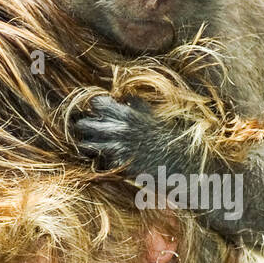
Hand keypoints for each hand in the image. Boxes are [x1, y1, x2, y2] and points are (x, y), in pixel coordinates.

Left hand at [73, 94, 187, 173]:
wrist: (180, 161)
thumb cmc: (166, 137)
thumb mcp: (152, 114)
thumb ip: (135, 104)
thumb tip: (123, 95)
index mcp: (127, 115)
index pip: (96, 104)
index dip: (96, 107)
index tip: (100, 112)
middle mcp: (119, 131)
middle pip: (84, 124)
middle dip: (84, 126)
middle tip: (92, 130)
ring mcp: (118, 149)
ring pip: (85, 145)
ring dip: (88, 145)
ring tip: (96, 146)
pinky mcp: (119, 167)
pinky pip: (97, 162)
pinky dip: (98, 160)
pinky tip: (105, 159)